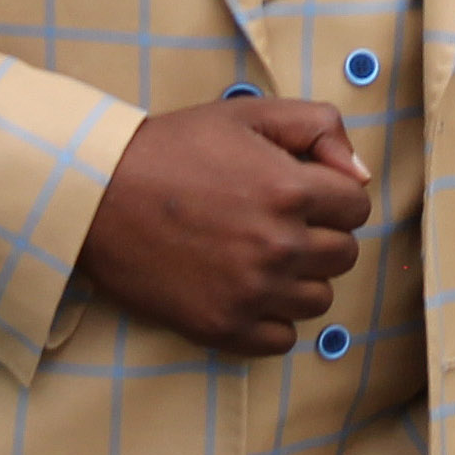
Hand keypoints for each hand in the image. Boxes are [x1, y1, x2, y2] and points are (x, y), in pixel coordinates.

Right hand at [76, 98, 367, 354]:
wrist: (97, 194)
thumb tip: (358, 175)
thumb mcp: (248, 114)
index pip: (356, 207)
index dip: (332, 196)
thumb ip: (318, 128)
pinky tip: (246, 290)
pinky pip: (281, 340)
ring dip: (299, 279)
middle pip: (343, 255)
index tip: (301, 193)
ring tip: (259, 255)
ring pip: (318, 300)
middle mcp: (277, 246)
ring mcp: (250, 292)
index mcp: (289, 190)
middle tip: (277, 222)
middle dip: (319, 236)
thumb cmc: (173, 149)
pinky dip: (272, 319)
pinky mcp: (222, 327)